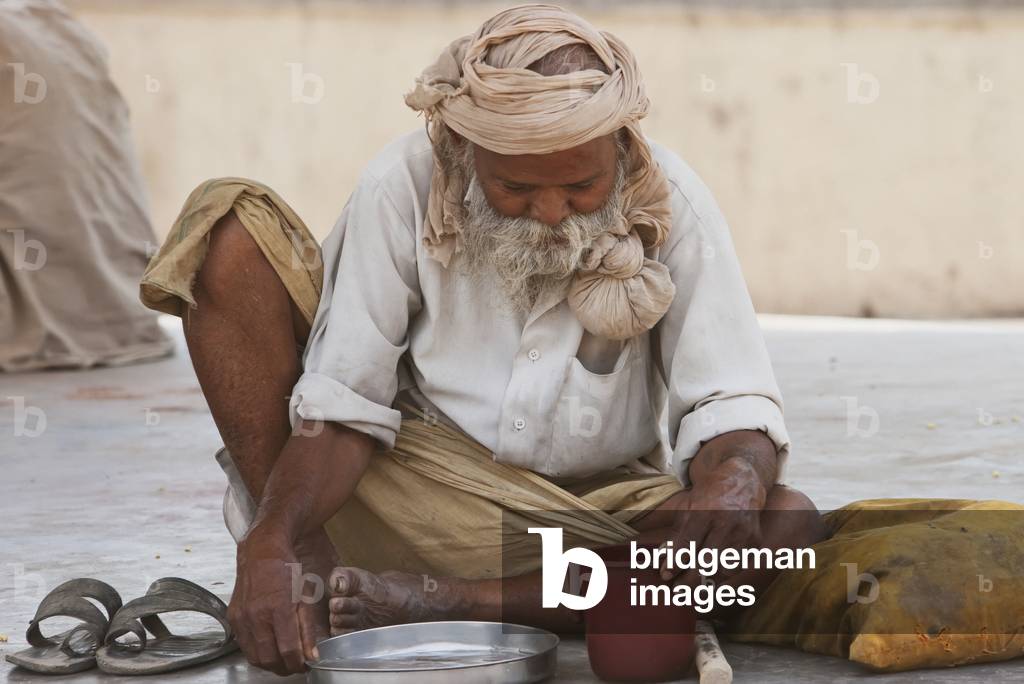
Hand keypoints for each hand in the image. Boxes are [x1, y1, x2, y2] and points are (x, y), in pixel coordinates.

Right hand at [229, 525, 330, 674]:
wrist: (262, 551)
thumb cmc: (286, 570)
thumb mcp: (304, 598)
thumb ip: (307, 630)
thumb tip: (311, 656)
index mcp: (278, 608)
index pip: (288, 650)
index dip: (298, 663)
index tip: (305, 665)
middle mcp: (256, 615)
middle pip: (269, 659)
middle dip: (284, 668)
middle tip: (295, 665)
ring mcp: (241, 617)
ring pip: (254, 656)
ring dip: (270, 664)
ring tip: (283, 659)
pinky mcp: (233, 617)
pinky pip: (244, 645)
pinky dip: (257, 652)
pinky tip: (269, 647)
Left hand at [661, 460, 766, 586]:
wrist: (742, 482)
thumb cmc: (710, 495)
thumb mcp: (688, 507)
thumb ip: (677, 534)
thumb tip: (665, 561)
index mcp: (706, 511)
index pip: (688, 542)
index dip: (676, 562)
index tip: (666, 575)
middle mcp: (727, 523)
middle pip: (707, 561)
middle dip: (689, 580)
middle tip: (677, 590)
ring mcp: (744, 533)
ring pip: (724, 569)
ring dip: (706, 583)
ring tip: (691, 591)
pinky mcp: (754, 542)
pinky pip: (737, 567)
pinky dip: (723, 577)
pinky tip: (711, 581)